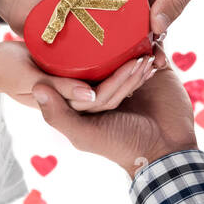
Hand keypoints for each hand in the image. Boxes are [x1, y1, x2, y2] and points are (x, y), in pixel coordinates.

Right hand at [0, 36, 156, 113]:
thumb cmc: (3, 73)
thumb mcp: (29, 79)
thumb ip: (57, 90)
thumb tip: (90, 95)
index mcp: (70, 105)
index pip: (106, 97)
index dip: (125, 83)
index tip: (142, 64)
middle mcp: (76, 97)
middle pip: (112, 88)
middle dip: (134, 73)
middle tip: (153, 53)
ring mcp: (74, 84)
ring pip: (108, 77)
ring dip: (129, 64)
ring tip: (148, 44)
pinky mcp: (73, 71)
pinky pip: (100, 65)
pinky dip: (117, 54)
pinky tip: (132, 36)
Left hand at [31, 40, 198, 178]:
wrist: (167, 152)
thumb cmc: (122, 146)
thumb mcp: (84, 135)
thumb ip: (58, 114)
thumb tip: (36, 86)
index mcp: (91, 99)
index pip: (82, 73)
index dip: (82, 64)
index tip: (84, 53)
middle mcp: (111, 87)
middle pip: (107, 60)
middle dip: (116, 57)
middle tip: (122, 52)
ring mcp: (134, 79)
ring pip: (130, 54)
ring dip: (136, 53)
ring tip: (141, 55)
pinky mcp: (156, 74)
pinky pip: (153, 53)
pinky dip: (154, 51)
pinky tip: (154, 52)